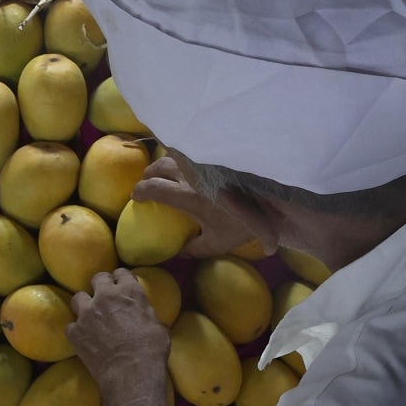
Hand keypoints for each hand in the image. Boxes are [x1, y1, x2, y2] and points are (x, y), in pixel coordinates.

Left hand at [67, 270, 177, 405]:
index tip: (121, 285)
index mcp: (129, 292)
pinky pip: (71, 326)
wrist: (130, 373)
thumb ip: (148, 316)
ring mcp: (87, 313)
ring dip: (84, 305)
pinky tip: (84, 339)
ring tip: (90, 316)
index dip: (121, 279)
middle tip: (105, 297)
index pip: (121, 273)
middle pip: (98, 279)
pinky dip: (77, 331)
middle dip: (101, 285)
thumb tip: (147, 318)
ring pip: (78, 298)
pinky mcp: (75, 331)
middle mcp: (105, 296)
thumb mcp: (159, 328)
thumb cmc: (151, 350)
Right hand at [133, 155, 258, 258]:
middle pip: (159, 167)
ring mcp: (201, 163)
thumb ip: (196, 249)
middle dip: (149, 173)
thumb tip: (180, 254)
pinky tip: (184, 161)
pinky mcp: (213, 157)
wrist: (268, 200)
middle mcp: (189, 176)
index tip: (136, 196)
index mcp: (186, 196)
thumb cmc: (242, 223)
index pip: (153, 188)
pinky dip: (181, 155)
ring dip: (163, 163)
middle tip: (147, 180)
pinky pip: (191, 152)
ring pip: (174, 156)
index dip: (141, 190)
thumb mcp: (218, 242)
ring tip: (163, 171)